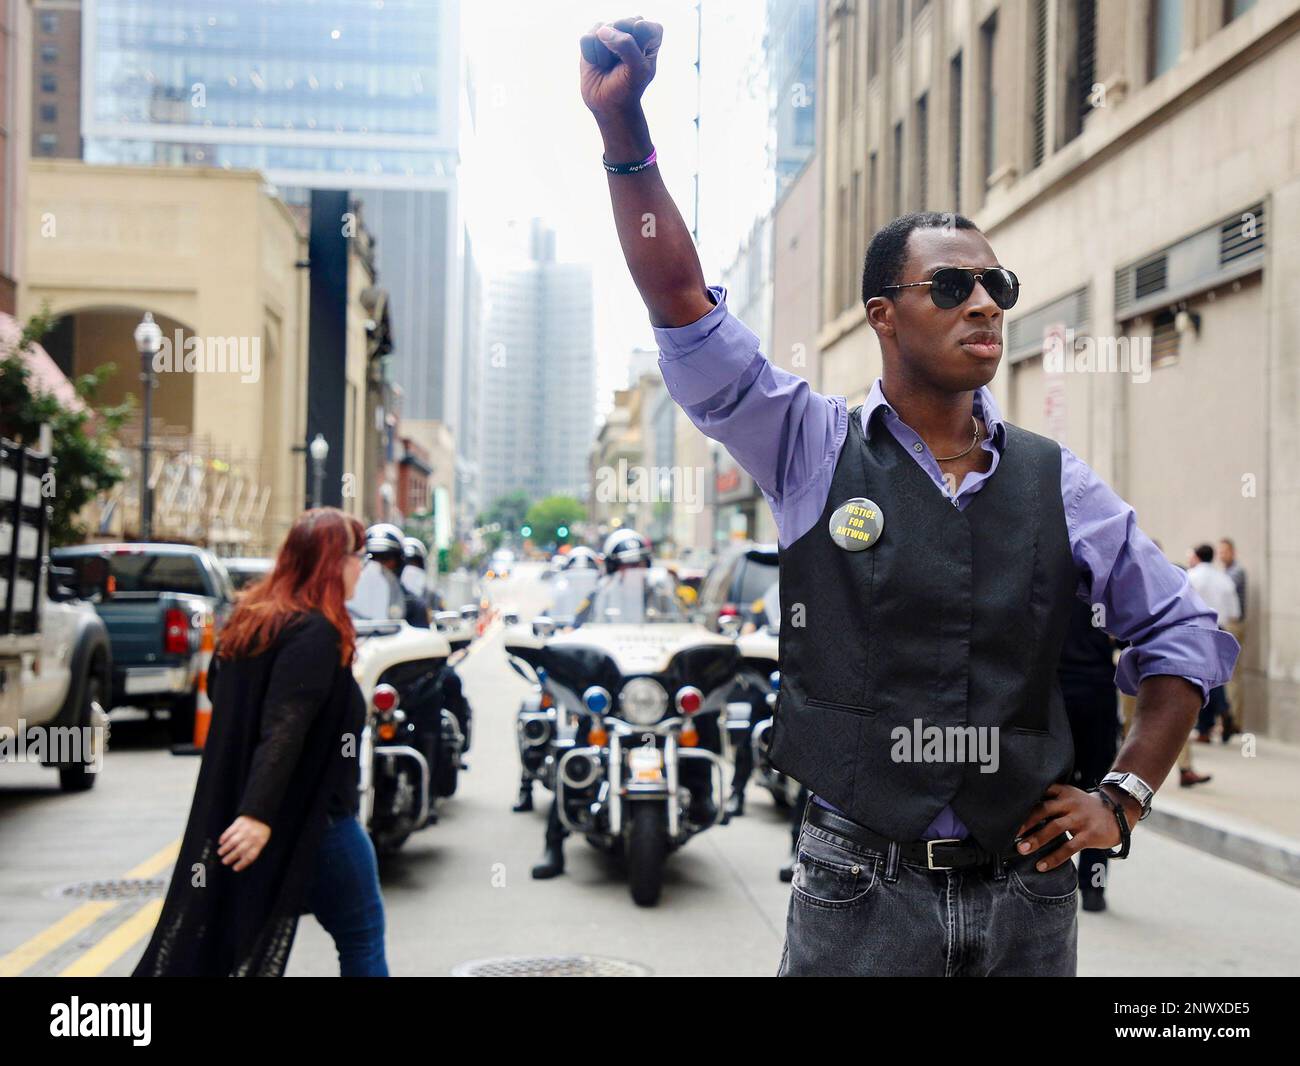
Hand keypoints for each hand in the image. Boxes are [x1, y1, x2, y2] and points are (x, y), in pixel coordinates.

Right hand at [218, 815, 270, 871]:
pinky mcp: (239, 822)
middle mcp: (252, 836)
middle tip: (224, 861)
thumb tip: (240, 863)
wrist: (260, 816)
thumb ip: (251, 851)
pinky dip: (224, 838)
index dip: (242, 864)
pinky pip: (229, 831)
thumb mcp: (261, 841)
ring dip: (225, 848)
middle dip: (231, 857)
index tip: (235, 868)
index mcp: (259, 842)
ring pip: (233, 841)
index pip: (250, 856)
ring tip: (220, 853)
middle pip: (240, 849)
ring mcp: (245, 829)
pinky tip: (221, 842)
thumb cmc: (259, 832)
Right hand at [579, 16, 662, 120]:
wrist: (608, 104)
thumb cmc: (628, 87)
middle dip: (619, 48)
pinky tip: (597, 64)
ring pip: (602, 30)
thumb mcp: (637, 70)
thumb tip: (602, 31)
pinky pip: (587, 38)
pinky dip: (590, 55)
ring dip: (603, 54)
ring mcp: (609, 33)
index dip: (637, 43)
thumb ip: (626, 45)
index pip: (644, 26)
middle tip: (620, 65)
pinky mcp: (592, 38)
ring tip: (608, 65)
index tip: (635, 60)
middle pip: (622, 23)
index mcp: (649, 37)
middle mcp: (629, 29)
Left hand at [1013, 783, 1129, 870]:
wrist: (1118, 812)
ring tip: (1021, 849)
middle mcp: (1070, 803)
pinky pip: (1068, 847)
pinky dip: (1054, 857)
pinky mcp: (1088, 835)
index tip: (1006, 811)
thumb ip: (1051, 800)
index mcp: (1063, 792)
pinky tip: (1041, 865)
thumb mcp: (1070, 796)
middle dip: (1025, 822)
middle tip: (1010, 834)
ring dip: (1036, 839)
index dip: (1023, 802)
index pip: (1040, 793)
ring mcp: (1080, 819)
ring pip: (1054, 828)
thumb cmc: (1086, 807)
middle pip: (1043, 810)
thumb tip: (1021, 812)